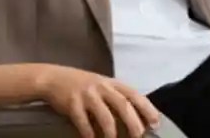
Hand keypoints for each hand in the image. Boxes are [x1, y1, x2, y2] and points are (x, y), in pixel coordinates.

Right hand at [37, 65, 160, 137]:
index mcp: (113, 83)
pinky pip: (83, 122)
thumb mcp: (103, 85)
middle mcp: (102, 87)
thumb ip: (117, 96)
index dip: (147, 108)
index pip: (135, 95)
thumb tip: (136, 115)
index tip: (156, 122)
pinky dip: (89, 133)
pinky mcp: (72, 104)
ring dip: (112, 131)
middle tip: (139, 135)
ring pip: (105, 115)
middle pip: (123, 105)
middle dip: (133, 122)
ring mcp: (87, 95)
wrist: (54, 78)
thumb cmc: (83, 84)